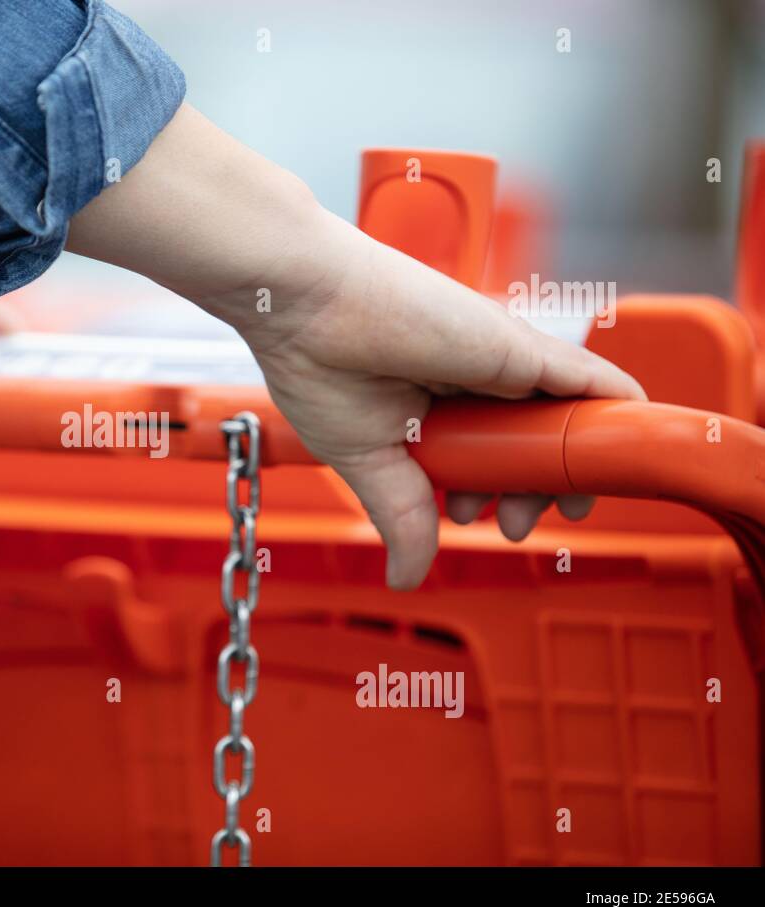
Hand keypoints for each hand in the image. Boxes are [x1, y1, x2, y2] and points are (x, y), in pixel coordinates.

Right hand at [68, 104, 645, 588]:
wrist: (305, 304)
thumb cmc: (317, 364)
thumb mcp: (366, 463)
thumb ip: (400, 517)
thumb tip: (406, 578)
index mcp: (432, 408)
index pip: (486, 458)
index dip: (494, 495)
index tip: (475, 519)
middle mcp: (471, 384)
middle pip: (530, 443)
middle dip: (533, 492)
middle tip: (515, 523)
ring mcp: (498, 364)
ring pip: (563, 418)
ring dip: (573, 465)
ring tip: (564, 500)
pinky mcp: (517, 347)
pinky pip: (588, 379)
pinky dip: (615, 407)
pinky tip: (626, 436)